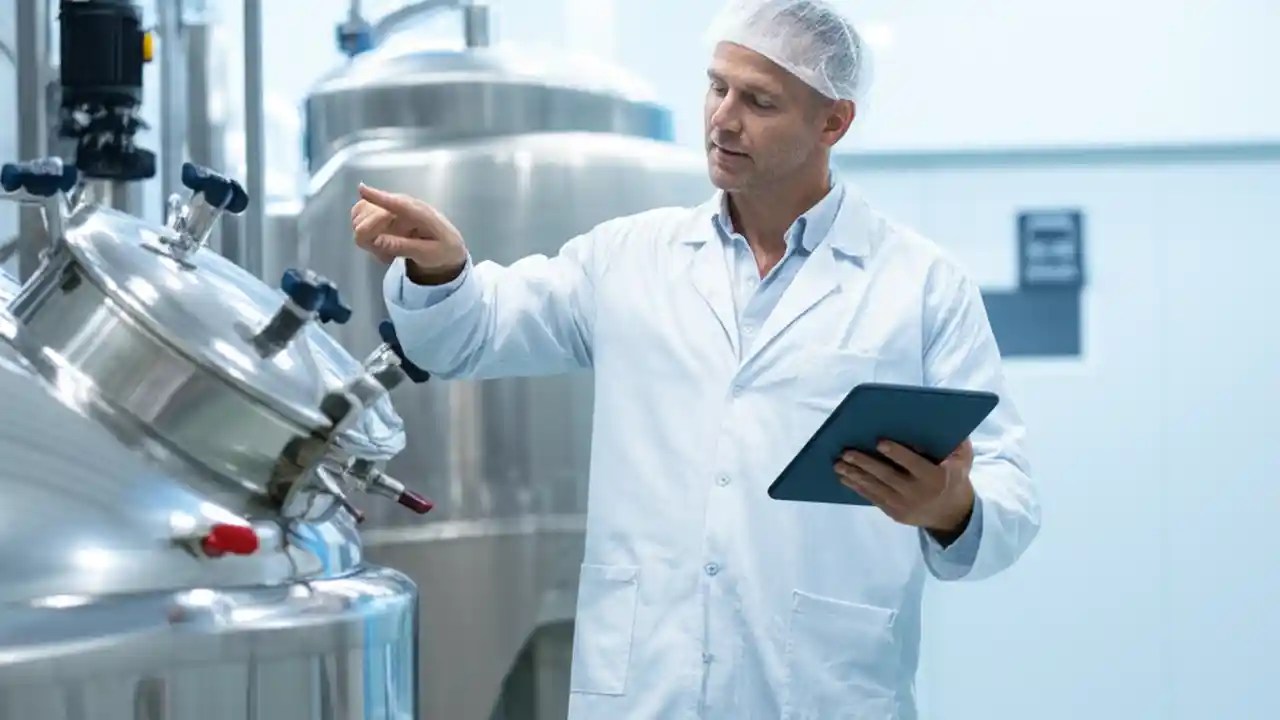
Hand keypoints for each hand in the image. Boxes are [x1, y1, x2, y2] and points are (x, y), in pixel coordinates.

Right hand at [350, 183, 467, 284]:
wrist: (448, 246)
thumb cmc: (441, 248)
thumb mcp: (427, 253)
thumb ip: (402, 247)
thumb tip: (377, 240)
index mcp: (421, 214)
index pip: (398, 203)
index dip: (379, 197)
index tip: (361, 189)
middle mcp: (403, 205)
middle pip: (372, 211)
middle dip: (369, 234)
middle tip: (384, 255)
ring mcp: (392, 207)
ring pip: (363, 214)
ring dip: (367, 235)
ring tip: (386, 252)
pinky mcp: (383, 212)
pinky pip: (363, 219)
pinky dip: (366, 235)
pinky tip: (382, 246)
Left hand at [834, 439, 975, 538]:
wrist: (953, 515)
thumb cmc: (955, 477)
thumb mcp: (964, 460)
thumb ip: (958, 443)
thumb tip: (944, 421)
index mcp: (935, 477)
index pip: (913, 464)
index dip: (896, 453)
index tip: (879, 442)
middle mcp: (918, 493)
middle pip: (888, 476)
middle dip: (865, 464)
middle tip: (846, 452)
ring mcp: (905, 506)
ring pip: (876, 488)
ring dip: (855, 476)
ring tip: (838, 464)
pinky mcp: (895, 513)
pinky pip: (873, 498)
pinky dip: (857, 487)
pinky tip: (844, 477)